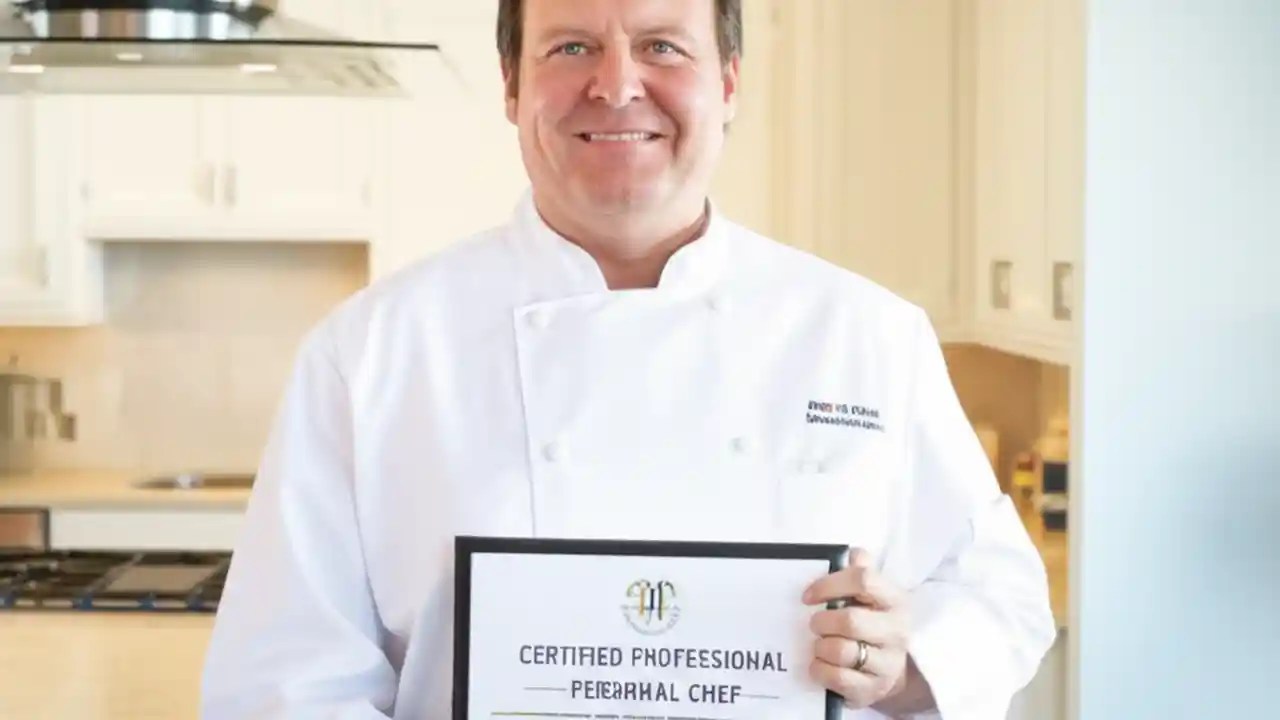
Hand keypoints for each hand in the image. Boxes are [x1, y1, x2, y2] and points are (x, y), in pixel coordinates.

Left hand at [802, 548, 911, 709]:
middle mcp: (896, 632)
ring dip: (820, 646)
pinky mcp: (873, 689)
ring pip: (842, 651)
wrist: (889, 668)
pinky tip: (818, 663)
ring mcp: (888, 663)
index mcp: (895, 600)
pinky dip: (820, 669)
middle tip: (814, 623)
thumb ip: (858, 570)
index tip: (807, 596)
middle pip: (850, 620)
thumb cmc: (871, 622)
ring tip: (819, 644)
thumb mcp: (870, 594)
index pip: (863, 580)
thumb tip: (847, 554)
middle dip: (822, 621)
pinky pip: (838, 678)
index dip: (829, 584)